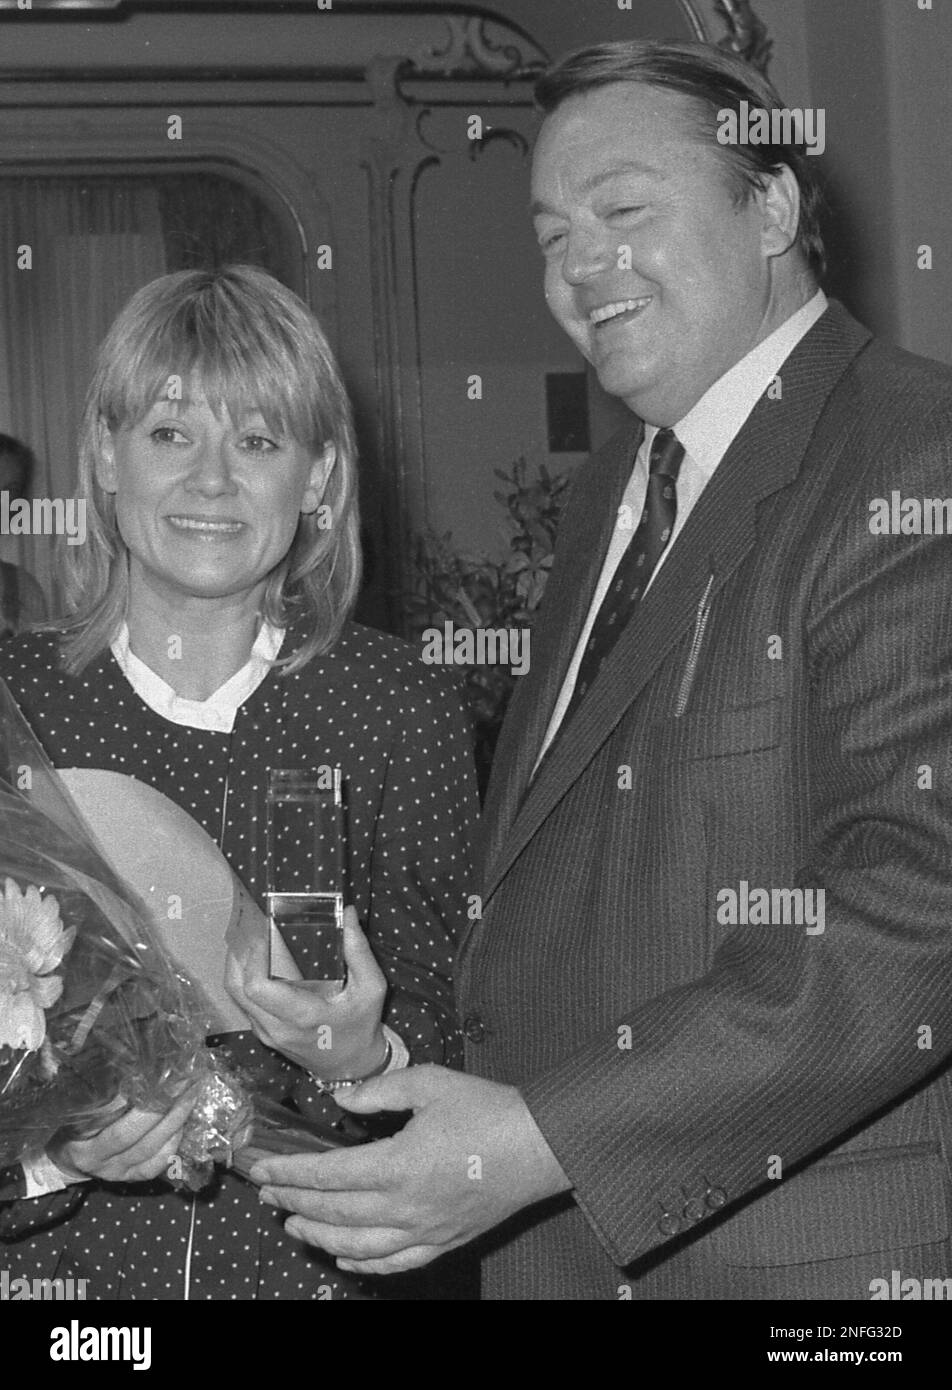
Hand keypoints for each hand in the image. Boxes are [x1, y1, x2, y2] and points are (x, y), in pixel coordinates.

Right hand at [48, 1087, 198, 1184]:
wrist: (68, 1160)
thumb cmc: (72, 1126)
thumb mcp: (77, 1112)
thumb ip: (101, 1099)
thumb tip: (135, 1068)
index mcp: (83, 1146)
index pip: (110, 1125)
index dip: (132, 1103)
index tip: (151, 1077)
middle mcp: (101, 1162)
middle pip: (134, 1135)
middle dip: (162, 1106)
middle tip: (182, 1079)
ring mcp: (119, 1173)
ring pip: (152, 1148)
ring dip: (176, 1119)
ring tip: (190, 1093)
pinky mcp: (134, 1178)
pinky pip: (160, 1161)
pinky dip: (175, 1140)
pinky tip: (184, 1120)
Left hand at [224, 905, 387, 1078]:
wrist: (351, 1066)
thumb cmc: (361, 1026)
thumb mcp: (371, 988)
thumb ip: (358, 951)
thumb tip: (346, 913)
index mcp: (300, 1016)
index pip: (257, 986)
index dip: (254, 956)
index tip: (266, 931)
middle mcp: (276, 1027)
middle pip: (237, 987)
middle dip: (240, 953)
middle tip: (254, 926)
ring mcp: (266, 1032)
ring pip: (236, 994)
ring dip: (239, 963)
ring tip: (252, 936)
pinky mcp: (263, 1033)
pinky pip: (244, 1001)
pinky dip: (245, 977)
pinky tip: (259, 959)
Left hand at [250, 1065, 571, 1274]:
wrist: (540, 1144)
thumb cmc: (487, 1109)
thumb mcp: (429, 1083)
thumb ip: (378, 1090)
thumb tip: (340, 1100)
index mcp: (397, 1165)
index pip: (327, 1175)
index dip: (290, 1172)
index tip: (262, 1166)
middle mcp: (405, 1206)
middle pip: (334, 1210)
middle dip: (293, 1200)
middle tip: (266, 1191)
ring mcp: (424, 1231)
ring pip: (356, 1245)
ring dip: (318, 1235)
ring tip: (292, 1224)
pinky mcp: (443, 1241)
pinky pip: (394, 1264)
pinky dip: (362, 1265)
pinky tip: (343, 1257)